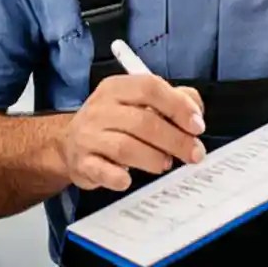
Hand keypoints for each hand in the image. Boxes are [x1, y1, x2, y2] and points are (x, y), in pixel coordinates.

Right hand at [59, 74, 205, 191]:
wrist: (70, 143)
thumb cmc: (114, 122)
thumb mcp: (138, 102)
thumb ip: (171, 100)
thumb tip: (195, 113)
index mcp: (116, 88)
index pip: (150, 87)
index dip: (179, 107)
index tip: (198, 126)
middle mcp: (100, 109)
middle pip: (144, 121)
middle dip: (176, 140)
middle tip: (194, 154)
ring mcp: (88, 136)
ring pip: (126, 147)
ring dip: (154, 159)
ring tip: (165, 164)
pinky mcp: (82, 163)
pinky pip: (103, 171)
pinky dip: (120, 177)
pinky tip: (129, 179)